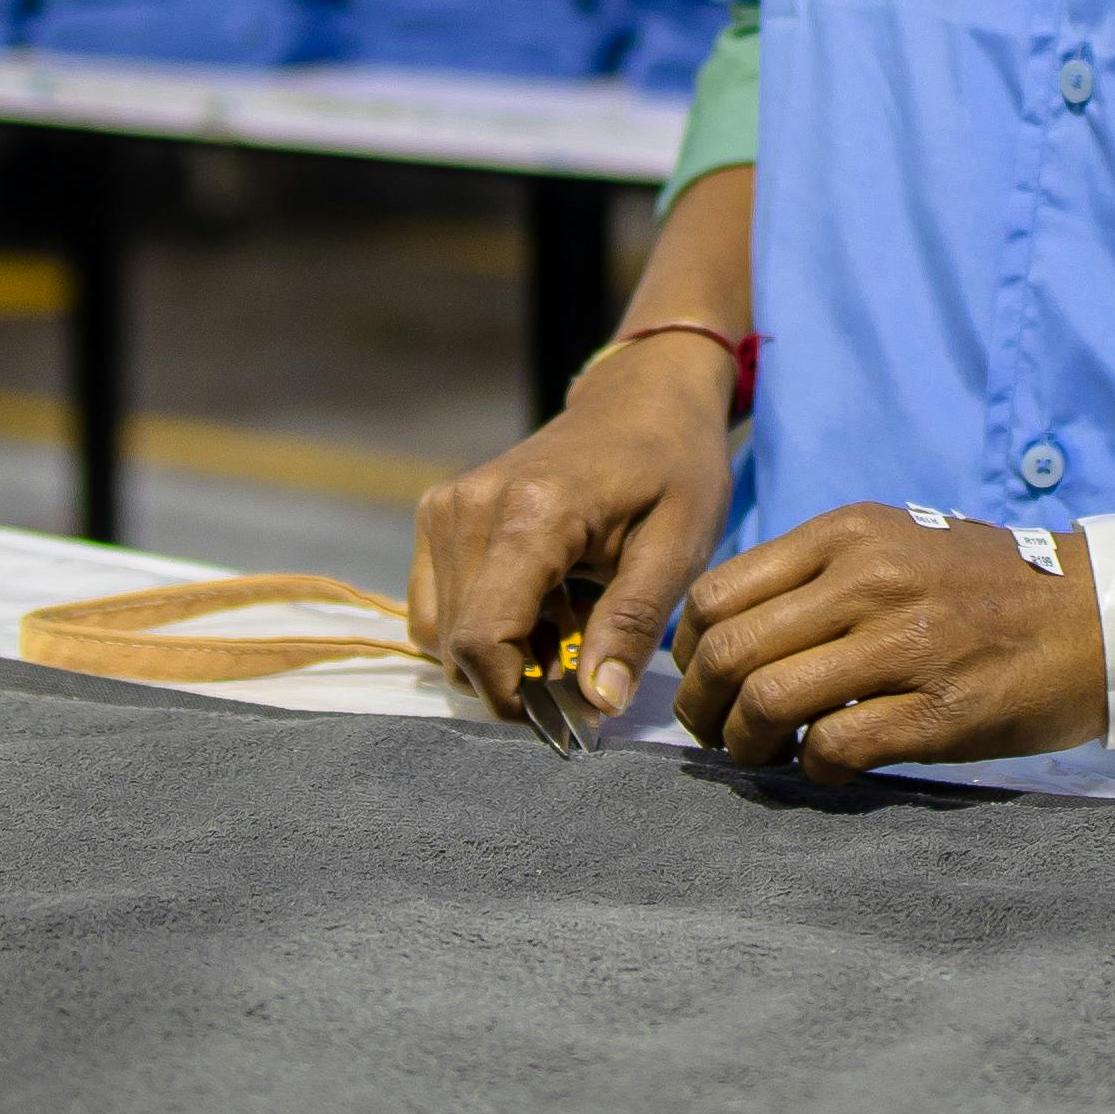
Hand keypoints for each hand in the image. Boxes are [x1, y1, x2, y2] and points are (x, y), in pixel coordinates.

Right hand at [410, 339, 733, 724]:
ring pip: (439, 631)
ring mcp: (444, 507)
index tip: (569, 714)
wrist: (643, 398)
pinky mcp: (438, 512)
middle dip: (514, 680)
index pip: (483, 638)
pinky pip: (435, 603)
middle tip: (584, 670)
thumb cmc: (674, 468)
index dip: (515, 696)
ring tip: (567, 628)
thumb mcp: (678, 547)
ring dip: (499, 653)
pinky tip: (540, 607)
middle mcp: (469, 508)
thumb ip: (633, 625)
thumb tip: (597, 704)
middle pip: (456, 644)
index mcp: (531, 515)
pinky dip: (482, 624)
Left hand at [673, 502, 1102, 776]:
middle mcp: (867, 579)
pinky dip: (814, 770)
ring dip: (747, 746)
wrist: (1099, 615)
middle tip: (717, 736)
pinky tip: (829, 769)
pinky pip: (833, 748)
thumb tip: (734, 630)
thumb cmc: (988, 587)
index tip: (705, 681)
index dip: (689, 651)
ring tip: (766, 757)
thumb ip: (818, 573)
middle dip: (702, 710)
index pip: (716, 593)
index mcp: (847, 533)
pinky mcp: (938, 711)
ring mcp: (904, 645)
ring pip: (766, 701)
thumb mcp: (897, 542)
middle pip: (727, 652)